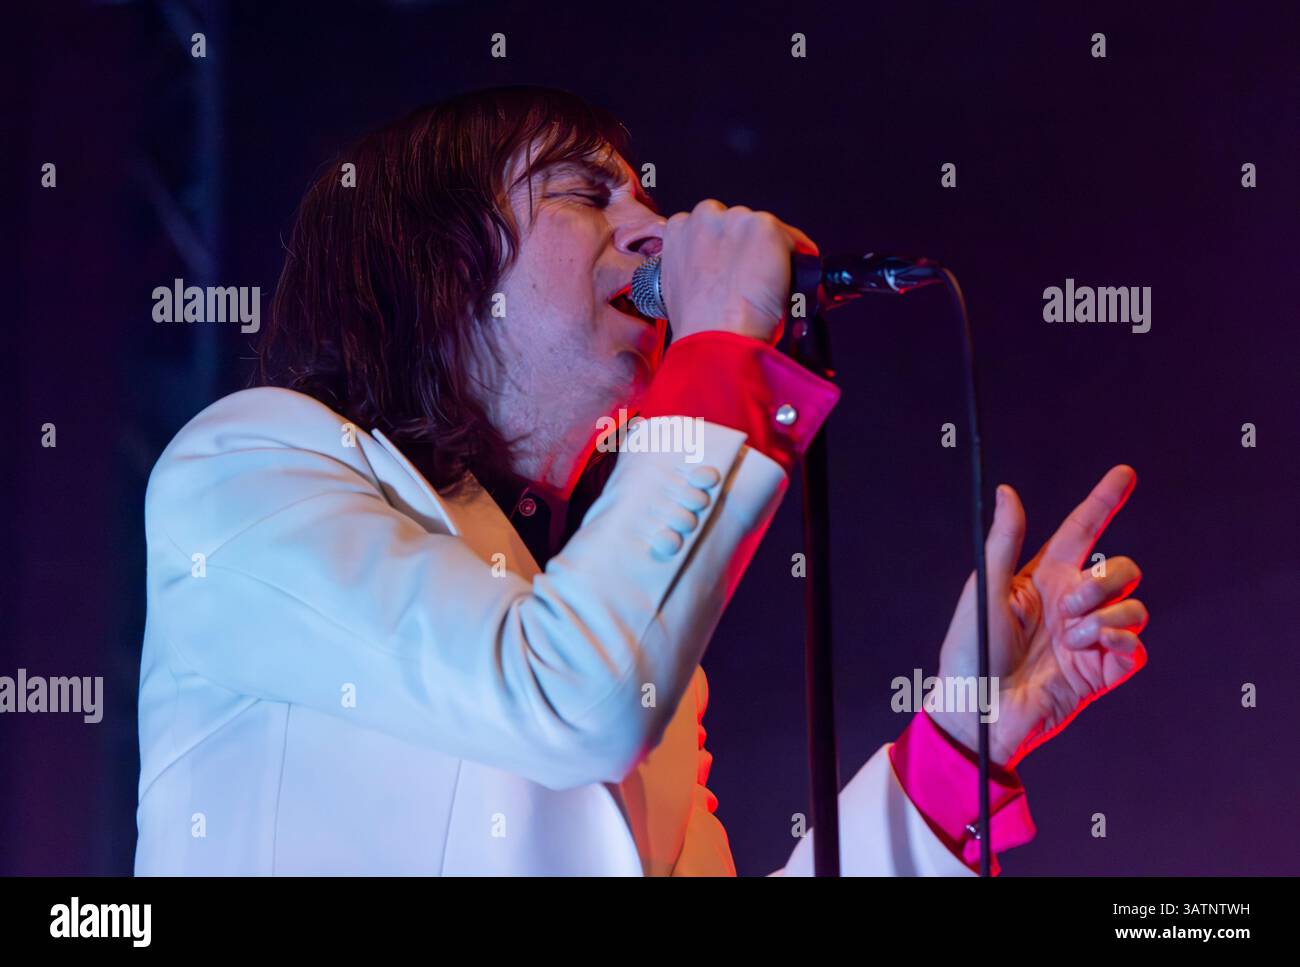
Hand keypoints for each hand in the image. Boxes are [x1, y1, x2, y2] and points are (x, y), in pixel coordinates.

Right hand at [659, 199, 817, 344]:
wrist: (716, 339)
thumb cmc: (699, 327)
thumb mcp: (681, 291)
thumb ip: (696, 270)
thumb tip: (721, 274)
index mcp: (678, 230)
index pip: (709, 229)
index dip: (726, 252)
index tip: (735, 269)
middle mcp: (705, 217)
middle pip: (739, 225)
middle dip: (749, 249)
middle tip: (754, 282)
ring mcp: (736, 220)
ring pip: (766, 231)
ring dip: (772, 254)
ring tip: (771, 288)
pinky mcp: (764, 227)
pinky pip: (794, 240)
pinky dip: (799, 261)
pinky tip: (791, 286)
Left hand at [930, 465, 1147, 768]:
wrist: (980, 711)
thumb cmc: (970, 652)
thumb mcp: (986, 590)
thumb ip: (1004, 541)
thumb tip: (1007, 491)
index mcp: (1043, 579)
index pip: (1081, 530)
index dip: (1103, 501)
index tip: (1124, 473)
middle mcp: (1072, 604)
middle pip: (1122, 568)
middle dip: (1104, 580)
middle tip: (1068, 607)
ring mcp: (1091, 637)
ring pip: (1134, 605)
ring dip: (1104, 616)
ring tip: (1071, 638)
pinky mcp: (1104, 670)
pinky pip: (1136, 644)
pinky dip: (1119, 640)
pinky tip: (1090, 650)